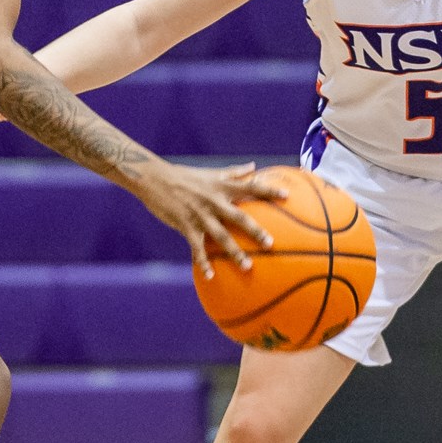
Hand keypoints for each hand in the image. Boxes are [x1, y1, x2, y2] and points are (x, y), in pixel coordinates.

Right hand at [134, 162, 287, 277]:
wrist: (154, 178)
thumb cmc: (185, 175)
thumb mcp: (211, 172)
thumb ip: (234, 172)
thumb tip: (254, 166)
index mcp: (222, 186)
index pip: (250, 186)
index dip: (269, 190)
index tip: (287, 196)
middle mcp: (214, 201)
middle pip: (239, 217)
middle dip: (255, 231)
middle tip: (270, 244)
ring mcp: (200, 214)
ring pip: (221, 236)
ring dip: (235, 252)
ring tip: (248, 267)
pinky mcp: (185, 225)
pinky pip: (197, 247)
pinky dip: (203, 262)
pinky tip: (210, 276)